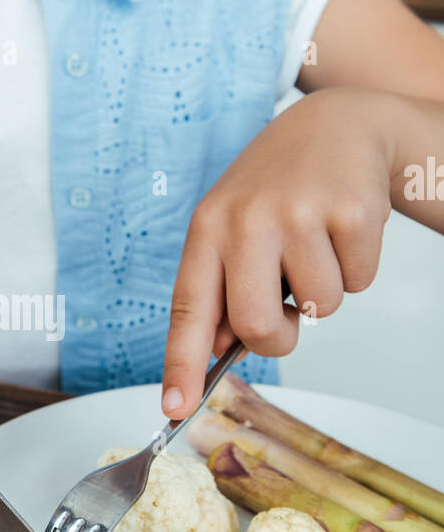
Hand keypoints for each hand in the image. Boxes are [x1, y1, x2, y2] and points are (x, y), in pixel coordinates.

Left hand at [161, 88, 392, 418]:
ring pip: (319, 310)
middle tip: (288, 311)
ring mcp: (300, 213)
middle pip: (256, 326)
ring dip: (324, 293)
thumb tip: (216, 352)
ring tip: (317, 244)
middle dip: (278, 337)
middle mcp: (247, 220)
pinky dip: (357, 269)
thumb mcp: (233, 227)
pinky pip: (358, 283)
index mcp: (208, 229)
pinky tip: (342, 230)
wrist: (335, 125)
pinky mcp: (351, 211)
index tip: (174, 406)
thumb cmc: (277, 189)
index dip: (181, 363)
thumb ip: (222, 288)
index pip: (188, 308)